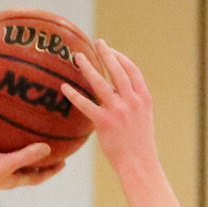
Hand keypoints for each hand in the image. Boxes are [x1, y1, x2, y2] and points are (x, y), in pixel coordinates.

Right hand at [0, 144, 63, 198]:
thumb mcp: (7, 163)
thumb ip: (27, 156)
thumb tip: (49, 148)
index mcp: (14, 178)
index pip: (38, 176)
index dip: (52, 170)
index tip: (64, 162)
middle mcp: (4, 172)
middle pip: (26, 164)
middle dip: (38, 156)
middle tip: (50, 143)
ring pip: (8, 152)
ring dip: (16, 144)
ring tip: (25, 129)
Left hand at [61, 41, 156, 170]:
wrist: (139, 164)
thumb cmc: (139, 144)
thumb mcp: (142, 119)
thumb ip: (131, 103)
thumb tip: (114, 91)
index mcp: (143, 98)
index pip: (132, 71)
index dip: (120, 58)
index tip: (110, 50)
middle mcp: (132, 101)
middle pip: (117, 70)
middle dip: (106, 53)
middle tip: (96, 42)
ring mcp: (118, 111)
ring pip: (100, 83)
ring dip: (88, 67)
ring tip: (77, 57)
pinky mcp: (105, 122)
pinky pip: (86, 104)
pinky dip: (74, 94)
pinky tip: (64, 87)